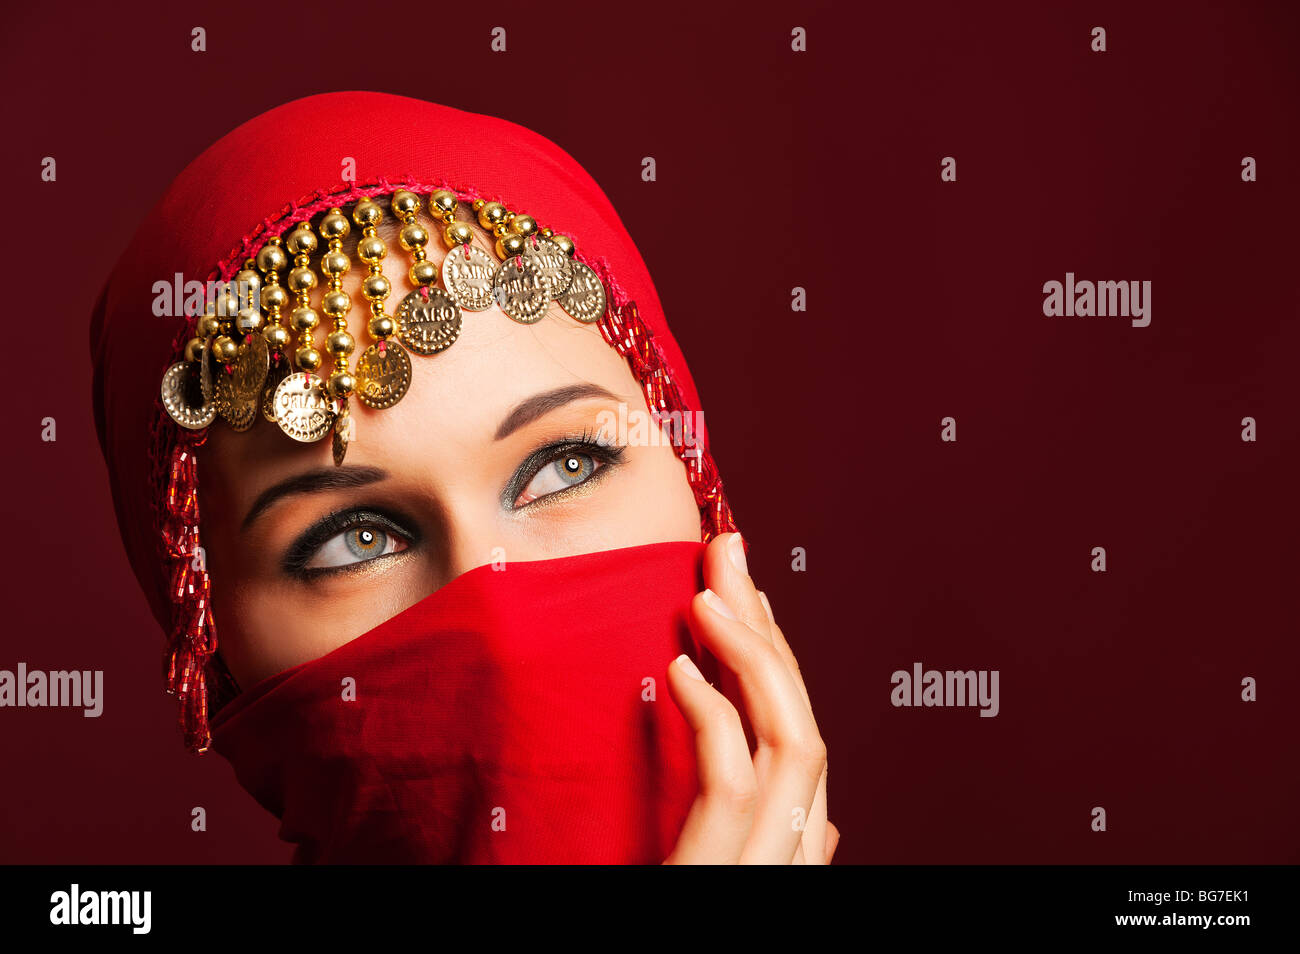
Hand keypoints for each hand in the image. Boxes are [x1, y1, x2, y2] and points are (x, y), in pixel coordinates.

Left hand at [664, 532, 835, 863]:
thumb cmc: (673, 908)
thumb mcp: (721, 866)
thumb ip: (769, 842)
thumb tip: (828, 826)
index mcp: (791, 845)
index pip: (800, 733)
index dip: (779, 656)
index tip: (746, 590)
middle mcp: (792, 852)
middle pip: (801, 721)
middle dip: (769, 630)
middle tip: (727, 554)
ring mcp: (764, 865)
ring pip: (793, 741)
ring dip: (754, 656)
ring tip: (708, 596)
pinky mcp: (721, 876)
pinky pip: (733, 784)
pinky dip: (714, 717)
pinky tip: (680, 671)